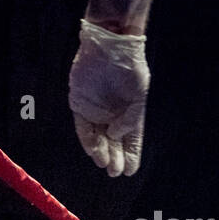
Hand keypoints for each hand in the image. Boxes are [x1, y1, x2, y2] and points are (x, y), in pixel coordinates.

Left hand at [68, 20, 149, 176]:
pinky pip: (83, 127)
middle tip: (115, 172)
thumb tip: (117, 135)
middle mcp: (112, 116)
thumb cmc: (130, 69)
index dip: (130, 157)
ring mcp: (96, 111)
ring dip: (101, 152)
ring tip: (104, 163)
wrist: (110, 46)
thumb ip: (130, 118)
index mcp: (130, 115)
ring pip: (97, 138)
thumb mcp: (138, 96)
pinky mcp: (80, 104)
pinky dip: (88, 140)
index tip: (129, 171)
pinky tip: (94, 150)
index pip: (130, 142)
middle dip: (114, 158)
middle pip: (113, 143)